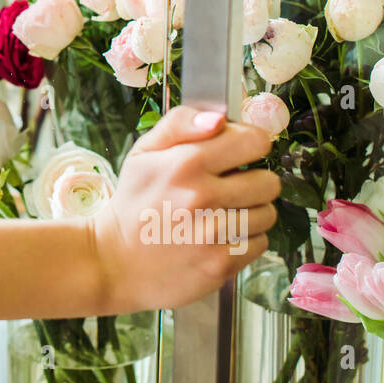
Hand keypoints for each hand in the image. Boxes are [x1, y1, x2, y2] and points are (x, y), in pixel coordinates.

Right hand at [90, 106, 279, 314]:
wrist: (114, 260)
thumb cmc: (133, 203)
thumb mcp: (143, 152)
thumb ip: (180, 123)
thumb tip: (219, 118)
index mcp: (186, 162)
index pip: (254, 141)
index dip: (250, 145)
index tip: (239, 154)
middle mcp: (202, 196)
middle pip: (269, 182)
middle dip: (254, 183)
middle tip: (230, 189)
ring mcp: (213, 233)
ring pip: (267, 214)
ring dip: (251, 213)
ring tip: (222, 215)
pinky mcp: (220, 264)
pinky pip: (260, 244)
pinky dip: (245, 241)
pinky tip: (219, 238)